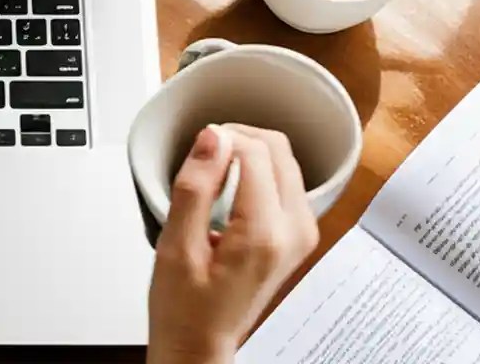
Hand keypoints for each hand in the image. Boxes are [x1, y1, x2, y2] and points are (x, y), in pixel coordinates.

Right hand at [147, 124, 318, 363]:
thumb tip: (213, 138)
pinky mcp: (300, 233)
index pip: (255, 152)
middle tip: (203, 159)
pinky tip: (230, 191)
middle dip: (238, 140)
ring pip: (285, 160)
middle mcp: (295, 231)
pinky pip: (285, 181)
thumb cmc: (185, 308)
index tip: (196, 155)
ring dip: (248, 155)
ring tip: (213, 178)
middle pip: (278, 150)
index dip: (220, 140)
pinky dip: (258, 172)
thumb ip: (195, 187)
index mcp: (265, 234)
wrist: (201, 342)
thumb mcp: (176, 246)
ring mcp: (303, 232)